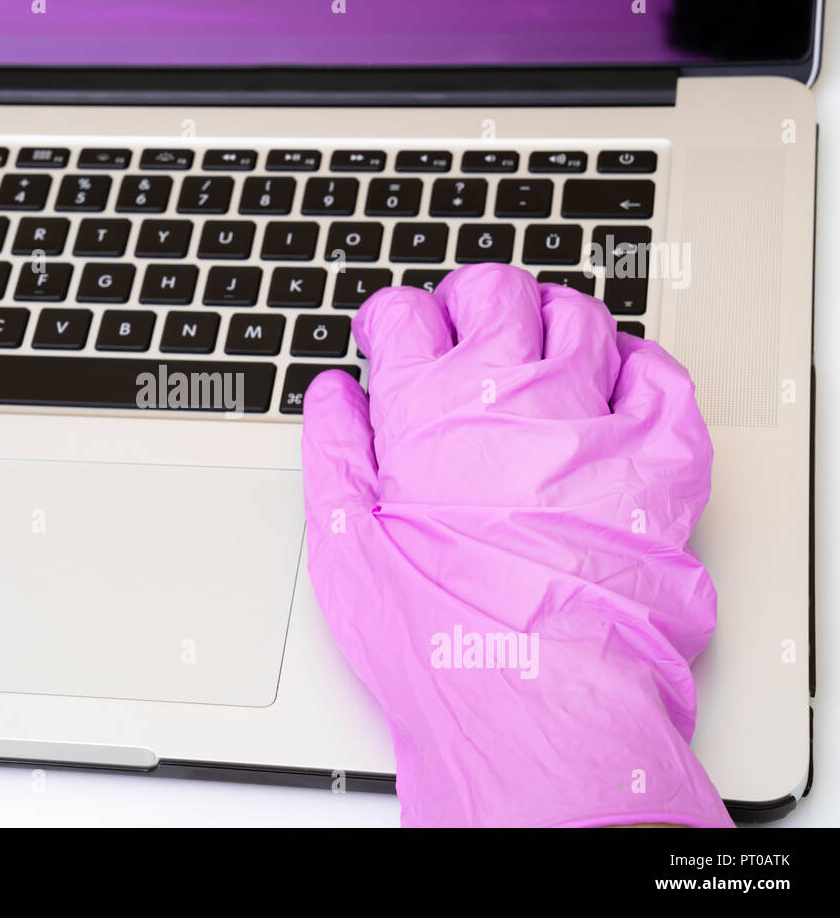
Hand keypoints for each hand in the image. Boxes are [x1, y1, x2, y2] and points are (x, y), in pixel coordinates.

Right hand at [301, 263, 732, 826]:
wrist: (530, 700)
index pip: (405, 315)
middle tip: (459, 321)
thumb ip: (334, 453)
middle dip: (468, 295)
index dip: (389, 316)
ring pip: (579, 319)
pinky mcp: (654, 464)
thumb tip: (330, 396)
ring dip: (550, 316)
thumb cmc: (433, 635)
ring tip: (537, 340)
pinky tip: (620, 377)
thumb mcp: (343, 543)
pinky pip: (662, 383)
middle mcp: (511, 393)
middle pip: (495, 292)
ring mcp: (589, 420)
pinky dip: (641, 367)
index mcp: (428, 407)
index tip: (386, 332)